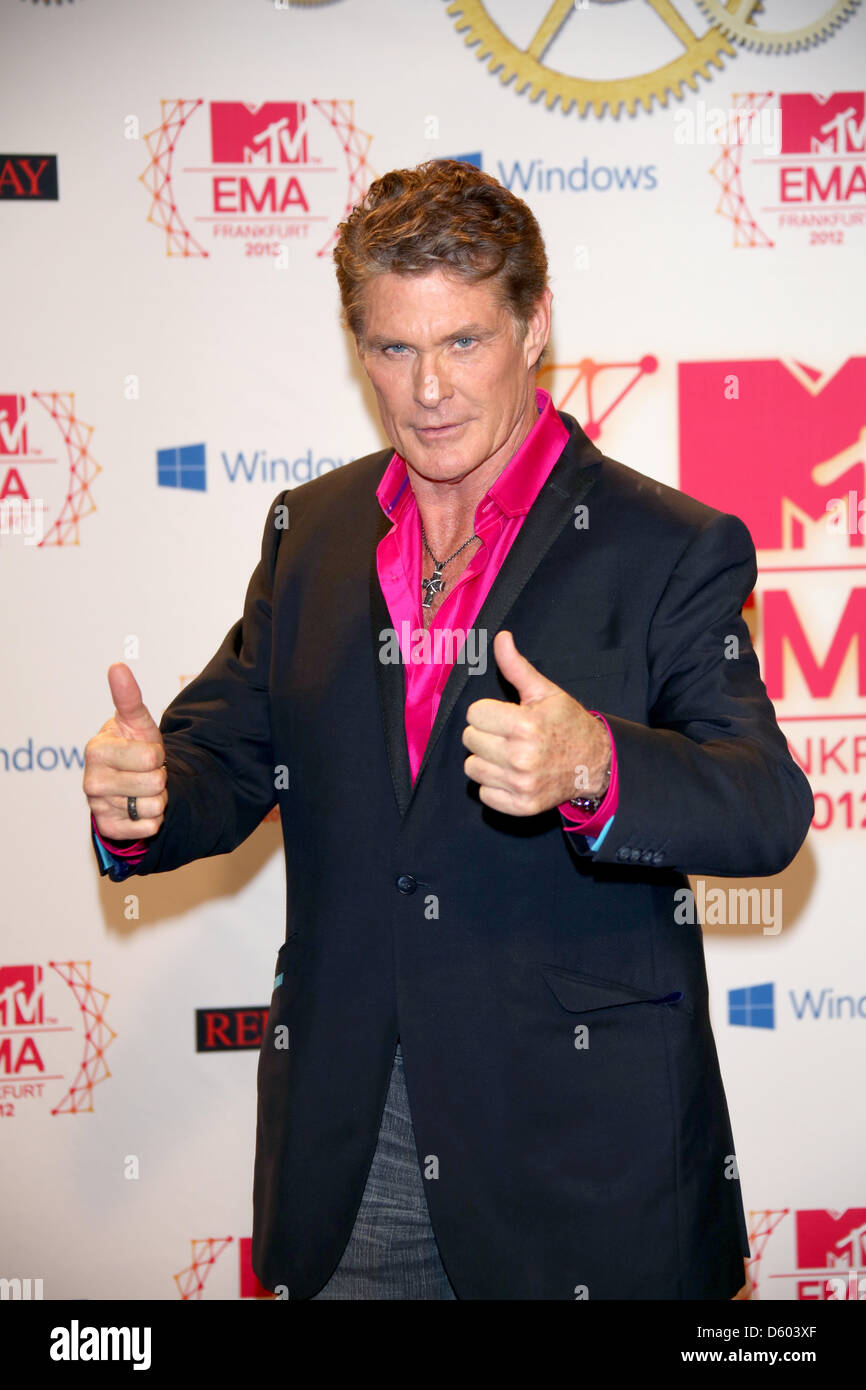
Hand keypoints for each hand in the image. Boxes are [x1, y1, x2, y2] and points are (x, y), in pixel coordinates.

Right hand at [83, 663, 166, 840]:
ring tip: (142, 788)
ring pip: (154, 807)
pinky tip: (139, 808)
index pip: (151, 756)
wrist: (126, 781)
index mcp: (97, 750)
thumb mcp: (134, 721)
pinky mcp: (109, 829)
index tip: (146, 751)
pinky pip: (149, 828)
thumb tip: (117, 666)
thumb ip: (128, 697)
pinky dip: (152, 819)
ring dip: (157, 798)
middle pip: (155, 783)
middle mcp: (92, 781)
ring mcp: (98, 807)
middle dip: (158, 776)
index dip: (157, 754)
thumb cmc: (131, 746)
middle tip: (145, 772)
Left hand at [462, 631, 610, 816]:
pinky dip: (494, 785)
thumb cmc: (567, 723)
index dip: (488, 711)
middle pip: (470, 740)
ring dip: (486, 760)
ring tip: (508, 754)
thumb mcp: (545, 692)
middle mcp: (521, 757)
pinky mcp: (521, 806)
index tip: (506, 714)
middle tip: (508, 734)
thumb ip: (517, 667)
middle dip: (486, 733)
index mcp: (524, 725)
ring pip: (472, 767)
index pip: (473, 714)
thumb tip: (501, 638)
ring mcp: (521, 784)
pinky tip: (512, 774)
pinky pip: (484, 793)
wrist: (595, 762)